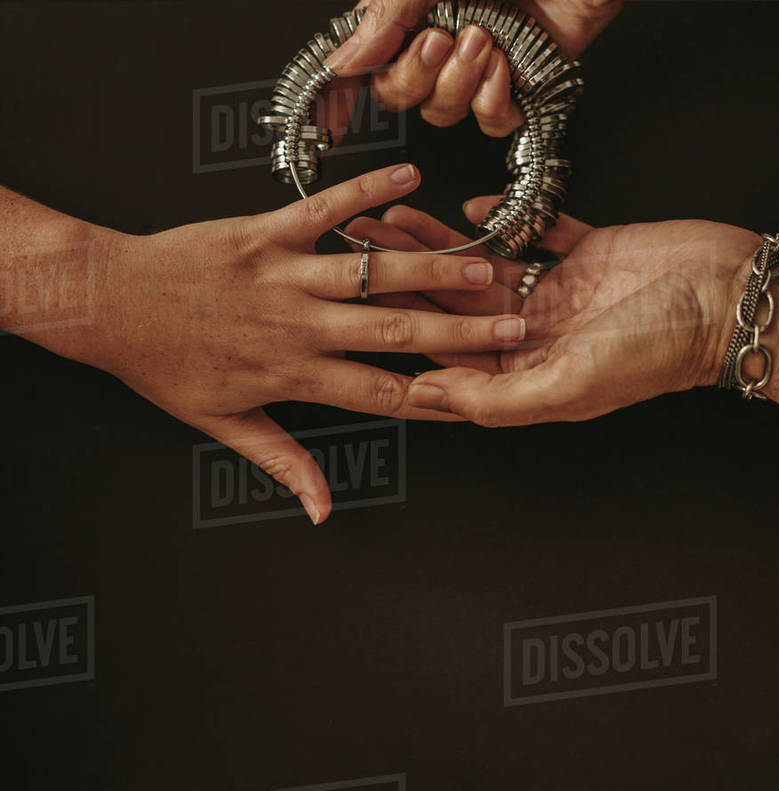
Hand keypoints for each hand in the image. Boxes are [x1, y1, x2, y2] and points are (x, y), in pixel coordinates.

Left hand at [41, 166, 522, 522]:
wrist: (105, 301)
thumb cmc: (161, 361)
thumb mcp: (220, 424)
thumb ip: (282, 462)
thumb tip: (322, 509)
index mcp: (292, 374)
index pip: (379, 394)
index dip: (437, 398)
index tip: (484, 399)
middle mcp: (297, 325)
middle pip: (394, 332)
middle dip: (461, 333)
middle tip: (513, 329)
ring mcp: (285, 274)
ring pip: (372, 272)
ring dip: (434, 268)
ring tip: (485, 267)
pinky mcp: (267, 230)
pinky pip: (326, 209)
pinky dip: (369, 192)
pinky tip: (411, 179)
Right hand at [323, 0, 622, 136]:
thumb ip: (387, 15)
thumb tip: (344, 61)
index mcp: (409, 8)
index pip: (362, 58)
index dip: (340, 94)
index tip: (330, 123)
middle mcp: (438, 34)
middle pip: (398, 94)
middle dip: (414, 76)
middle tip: (441, 38)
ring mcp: (478, 61)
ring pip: (443, 110)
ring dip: (459, 82)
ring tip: (484, 38)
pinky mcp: (521, 79)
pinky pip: (492, 120)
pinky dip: (494, 100)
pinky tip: (505, 65)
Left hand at [358, 196, 763, 424]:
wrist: (728, 296)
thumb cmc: (658, 349)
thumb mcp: (569, 386)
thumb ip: (496, 398)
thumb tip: (427, 398)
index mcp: (533, 373)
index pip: (453, 357)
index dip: (401, 331)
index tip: (354, 305)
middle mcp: (542, 334)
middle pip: (458, 307)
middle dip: (406, 278)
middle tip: (357, 247)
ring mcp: (565, 291)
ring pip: (487, 267)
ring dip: (440, 245)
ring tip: (391, 220)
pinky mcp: (589, 250)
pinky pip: (538, 234)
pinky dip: (508, 220)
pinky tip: (472, 208)